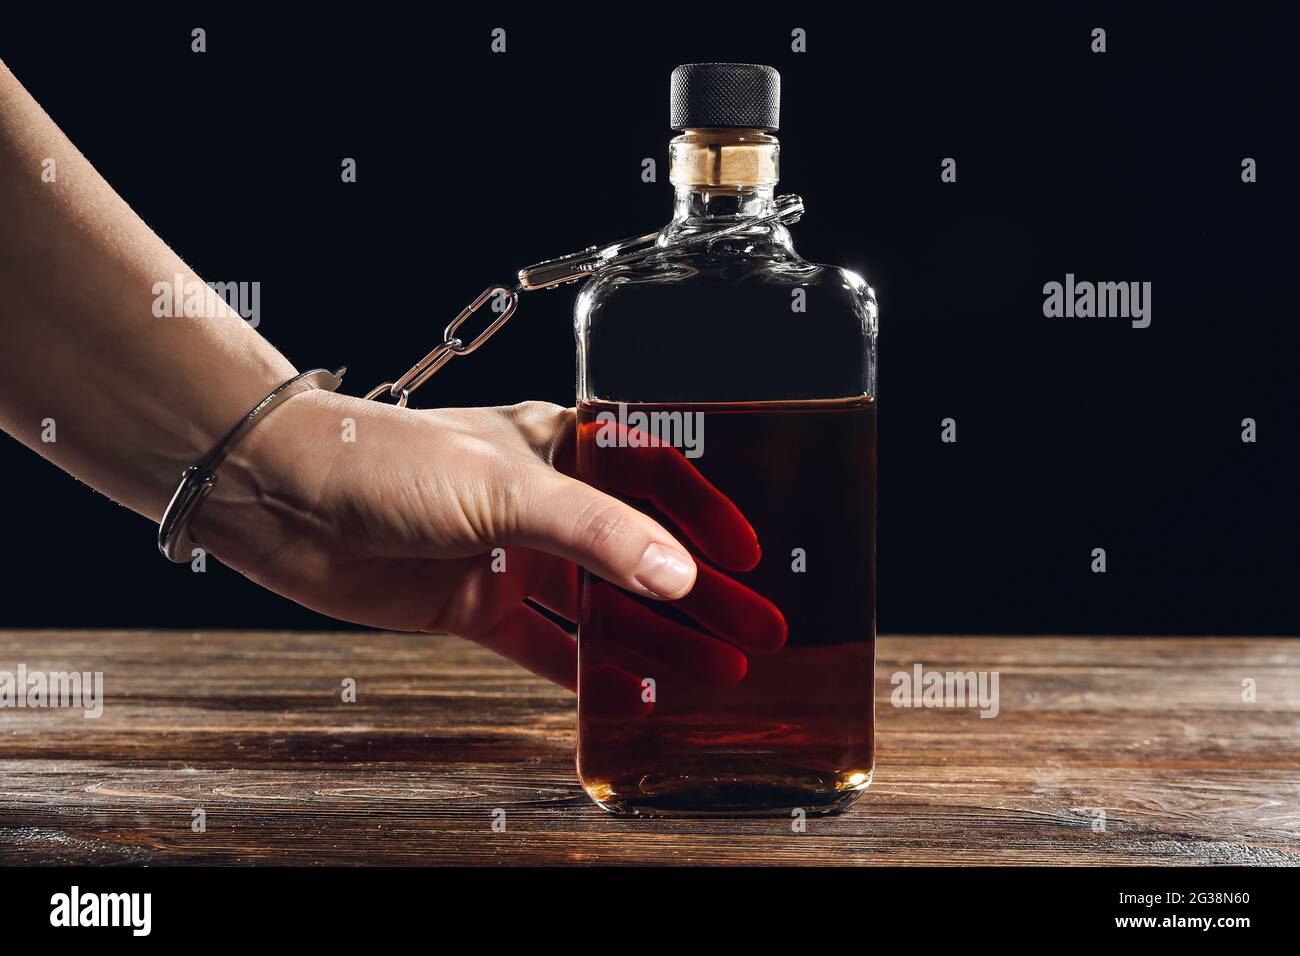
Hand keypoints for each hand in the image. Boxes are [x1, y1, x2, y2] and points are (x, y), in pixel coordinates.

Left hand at [194, 392, 782, 693]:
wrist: (282, 500)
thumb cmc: (387, 459)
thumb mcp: (504, 486)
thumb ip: (595, 532)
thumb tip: (680, 576)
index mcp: (558, 444)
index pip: (655, 479)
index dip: (706, 518)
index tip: (752, 557)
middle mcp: (542, 501)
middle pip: (637, 552)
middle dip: (698, 591)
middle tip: (757, 628)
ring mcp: (511, 556)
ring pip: (601, 607)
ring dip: (656, 637)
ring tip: (718, 670)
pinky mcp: (477, 606)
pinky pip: (549, 647)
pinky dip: (590, 673)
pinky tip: (636, 695)